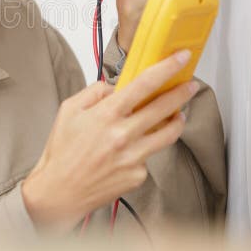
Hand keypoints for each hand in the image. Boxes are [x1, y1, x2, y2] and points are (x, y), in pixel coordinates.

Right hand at [21, 50, 199, 234]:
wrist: (60, 191)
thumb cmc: (62, 152)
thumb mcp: (68, 111)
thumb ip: (93, 93)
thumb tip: (113, 88)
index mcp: (106, 115)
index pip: (144, 84)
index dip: (166, 68)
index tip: (180, 59)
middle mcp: (123, 135)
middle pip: (164, 107)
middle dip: (182, 92)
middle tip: (190, 86)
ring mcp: (133, 157)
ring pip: (168, 134)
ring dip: (177, 120)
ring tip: (177, 114)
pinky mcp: (138, 175)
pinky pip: (149, 156)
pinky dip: (145, 148)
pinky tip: (133, 149)